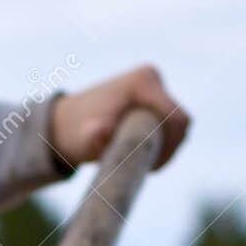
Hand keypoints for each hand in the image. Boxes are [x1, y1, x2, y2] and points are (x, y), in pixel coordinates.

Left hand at [46, 64, 191, 171]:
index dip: (171, 147)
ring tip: (142, 161)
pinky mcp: (151, 95)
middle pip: (180, 123)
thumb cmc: (75, 134)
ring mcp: (153, 84)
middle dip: (168, 147)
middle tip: (147, 168)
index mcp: (143, 82)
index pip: (177, 120)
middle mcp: (151, 77)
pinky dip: (162, 141)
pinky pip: (169, 123)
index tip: (152, 167)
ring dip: (166, 146)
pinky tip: (143, 153)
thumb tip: (98, 132)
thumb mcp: (85, 139)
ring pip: (177, 125)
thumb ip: (94, 136)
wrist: (64, 123)